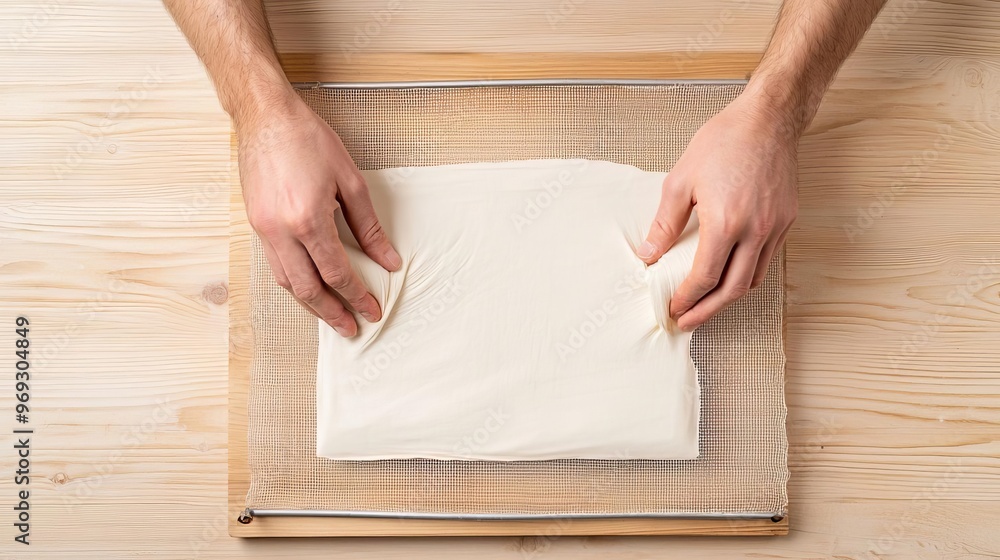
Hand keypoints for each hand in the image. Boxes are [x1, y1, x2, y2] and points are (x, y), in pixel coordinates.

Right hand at [239, 92, 400, 336]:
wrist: (265, 116)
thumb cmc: (308, 139)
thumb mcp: (350, 180)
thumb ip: (369, 226)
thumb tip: (387, 259)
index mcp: (308, 220)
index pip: (337, 273)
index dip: (357, 296)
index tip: (373, 310)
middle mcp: (281, 231)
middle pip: (309, 289)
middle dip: (333, 313)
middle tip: (353, 328)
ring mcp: (263, 230)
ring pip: (287, 283)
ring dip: (311, 304)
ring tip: (332, 316)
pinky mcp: (255, 224)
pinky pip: (275, 266)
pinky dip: (294, 283)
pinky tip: (310, 288)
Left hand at [638, 91, 797, 330]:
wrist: (768, 119)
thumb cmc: (723, 142)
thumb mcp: (680, 180)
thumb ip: (664, 224)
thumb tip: (649, 254)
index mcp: (726, 222)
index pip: (705, 277)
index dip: (687, 298)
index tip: (673, 308)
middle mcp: (756, 231)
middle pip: (732, 290)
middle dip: (706, 311)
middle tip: (686, 322)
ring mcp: (775, 228)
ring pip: (753, 279)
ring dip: (728, 298)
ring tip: (706, 305)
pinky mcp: (787, 221)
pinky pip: (766, 260)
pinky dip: (746, 276)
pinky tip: (729, 276)